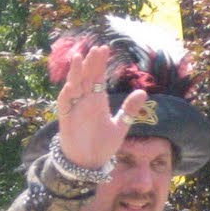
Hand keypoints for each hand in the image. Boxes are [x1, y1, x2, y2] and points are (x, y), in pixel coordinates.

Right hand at [55, 44, 146, 171]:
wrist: (89, 162)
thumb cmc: (102, 144)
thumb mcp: (120, 126)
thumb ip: (129, 109)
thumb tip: (144, 91)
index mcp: (98, 101)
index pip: (99, 77)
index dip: (100, 64)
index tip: (105, 49)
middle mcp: (85, 101)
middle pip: (87, 77)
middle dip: (91, 63)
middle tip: (96, 48)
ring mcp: (75, 107)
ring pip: (74, 85)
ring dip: (76, 72)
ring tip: (79, 57)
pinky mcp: (66, 117)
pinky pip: (66, 102)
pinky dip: (68, 93)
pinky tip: (72, 83)